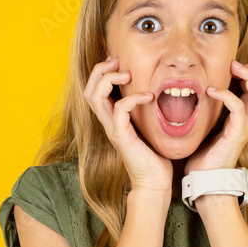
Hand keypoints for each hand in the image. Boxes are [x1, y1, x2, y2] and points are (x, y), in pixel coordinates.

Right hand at [83, 57, 172, 194]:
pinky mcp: (121, 137)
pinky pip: (119, 110)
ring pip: (95, 97)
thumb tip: (158, 91)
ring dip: (110, 79)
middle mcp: (108, 123)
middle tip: (118, 62)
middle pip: (89, 90)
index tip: (119, 63)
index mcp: (112, 119)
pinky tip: (148, 97)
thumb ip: (146, 111)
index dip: (102, 72)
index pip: (95, 90)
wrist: (154, 184)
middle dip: (100, 70)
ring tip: (128, 75)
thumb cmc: (155, 157)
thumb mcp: (149, 128)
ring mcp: (113, 129)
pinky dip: (132, 98)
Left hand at [184, 60, 247, 174]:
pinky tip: (211, 91)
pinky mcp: (237, 134)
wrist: (203, 180)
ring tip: (231, 68)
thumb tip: (194, 94)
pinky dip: (227, 95)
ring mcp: (245, 127)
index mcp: (242, 118)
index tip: (230, 66)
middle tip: (233, 63)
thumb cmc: (202, 157)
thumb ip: (208, 112)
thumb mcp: (206, 128)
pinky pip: (239, 108)